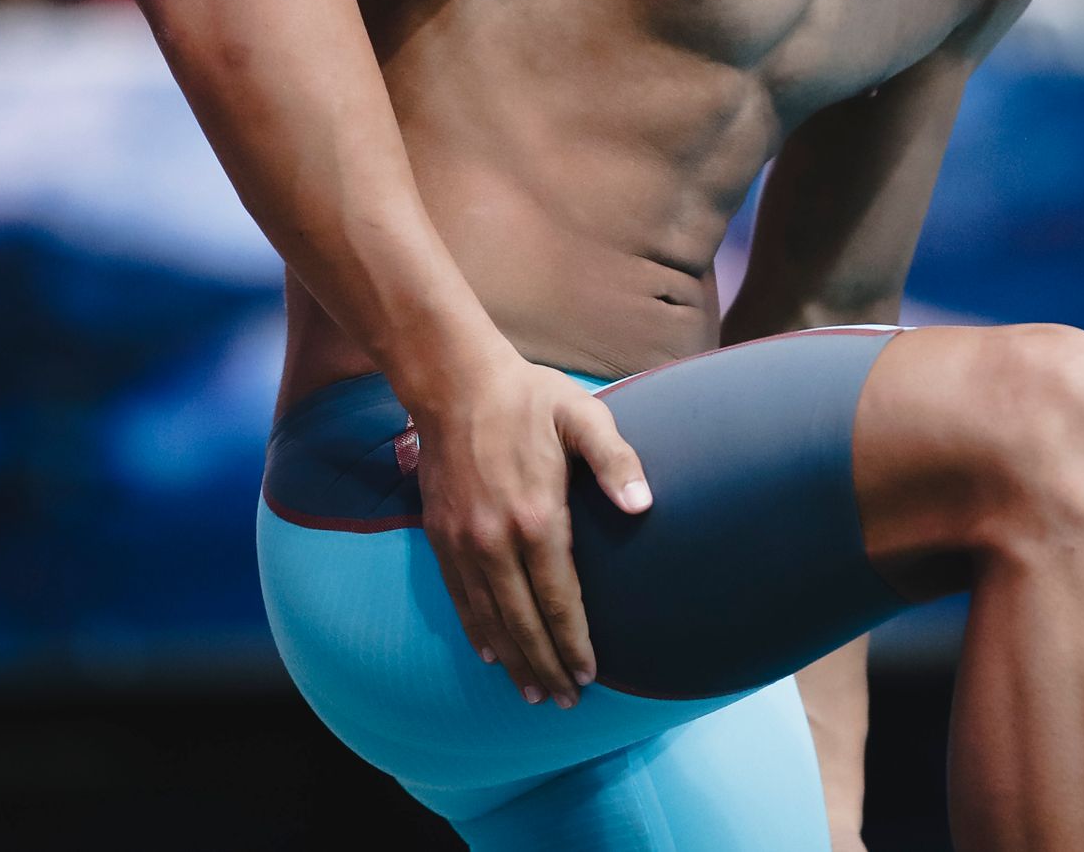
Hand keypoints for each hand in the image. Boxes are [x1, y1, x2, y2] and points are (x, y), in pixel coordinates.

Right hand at [414, 355, 650, 707]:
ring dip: (513, 659)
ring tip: (532, 690)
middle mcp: (496, 540)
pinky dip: (476, 631)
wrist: (454, 381)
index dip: (575, 642)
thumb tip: (643, 505)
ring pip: (489, 618)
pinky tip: (490, 654)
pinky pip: (458, 598)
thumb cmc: (529, 397)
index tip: (590, 675)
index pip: (560, 599)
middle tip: (564, 700)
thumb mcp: (584, 416)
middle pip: (524, 621)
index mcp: (537, 517)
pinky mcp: (440, 536)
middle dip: (546, 665)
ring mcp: (464, 541)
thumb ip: (617, 461)